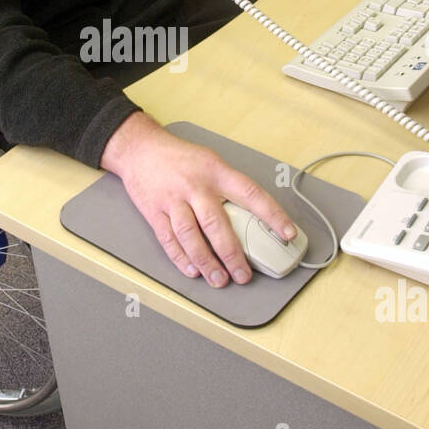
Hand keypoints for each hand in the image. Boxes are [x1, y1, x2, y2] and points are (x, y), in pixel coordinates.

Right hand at [101, 113, 297, 287]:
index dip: (272, 215)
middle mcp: (196, 186)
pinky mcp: (154, 211)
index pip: (251, 194)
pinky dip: (181, 258)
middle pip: (217, 225)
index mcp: (216, 172)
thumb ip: (229, 186)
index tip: (287, 233)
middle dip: (232, 254)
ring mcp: (173, 200)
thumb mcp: (211, 162)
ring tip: (219, 280)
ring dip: (206, 262)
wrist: (141, 148)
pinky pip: (169, 239)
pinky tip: (193, 270)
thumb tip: (253, 217)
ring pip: (191, 236)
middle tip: (243, 275)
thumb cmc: (180, 158)